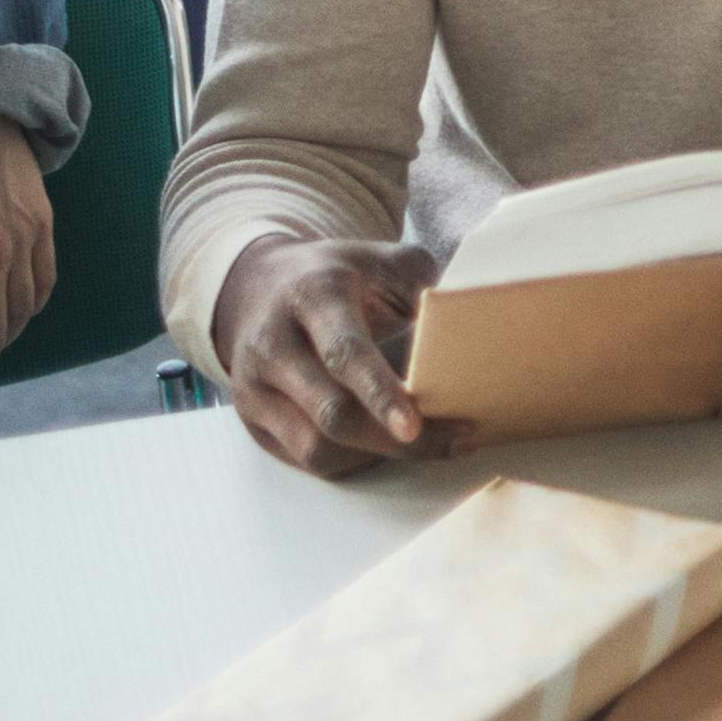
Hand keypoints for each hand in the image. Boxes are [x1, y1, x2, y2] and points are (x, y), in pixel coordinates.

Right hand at [214, 234, 473, 475]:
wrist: (258, 286)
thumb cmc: (340, 276)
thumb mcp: (385, 261)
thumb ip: (427, 288)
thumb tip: (468, 333)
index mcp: (313, 295)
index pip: (344, 352)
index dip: (380, 393)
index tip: (413, 425)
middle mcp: (274, 343)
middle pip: (333, 413)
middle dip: (396, 438)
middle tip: (458, 439)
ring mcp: (255, 387)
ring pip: (318, 447)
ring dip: (379, 454)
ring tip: (429, 440)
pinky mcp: (253, 419)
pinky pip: (308, 458)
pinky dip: (355, 459)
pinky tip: (386, 442)